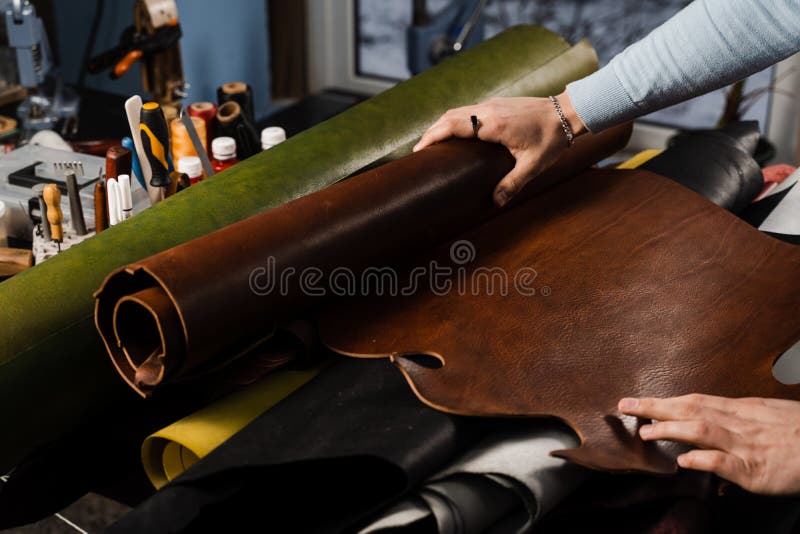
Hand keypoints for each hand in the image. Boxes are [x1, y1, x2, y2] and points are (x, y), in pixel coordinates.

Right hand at [413, 91, 587, 206]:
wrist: (567, 113)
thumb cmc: (551, 138)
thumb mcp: (533, 165)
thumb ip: (513, 183)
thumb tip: (496, 203)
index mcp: (493, 125)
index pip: (454, 126)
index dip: (433, 136)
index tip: (419, 149)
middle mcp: (489, 110)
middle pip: (450, 116)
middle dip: (431, 131)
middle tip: (418, 149)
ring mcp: (492, 104)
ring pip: (458, 110)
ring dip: (442, 124)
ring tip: (431, 141)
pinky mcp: (497, 104)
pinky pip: (468, 109)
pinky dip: (455, 120)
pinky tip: (454, 132)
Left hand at [619, 394, 799, 494]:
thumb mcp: (770, 414)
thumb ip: (741, 416)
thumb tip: (715, 416)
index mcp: (742, 409)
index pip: (694, 400)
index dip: (664, 400)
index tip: (637, 400)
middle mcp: (740, 423)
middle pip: (691, 408)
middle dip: (655, 406)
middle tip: (625, 405)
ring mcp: (746, 446)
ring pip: (702, 430)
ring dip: (670, 429)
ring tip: (644, 432)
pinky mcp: (756, 471)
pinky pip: (724, 462)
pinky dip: (702, 460)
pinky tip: (682, 461)